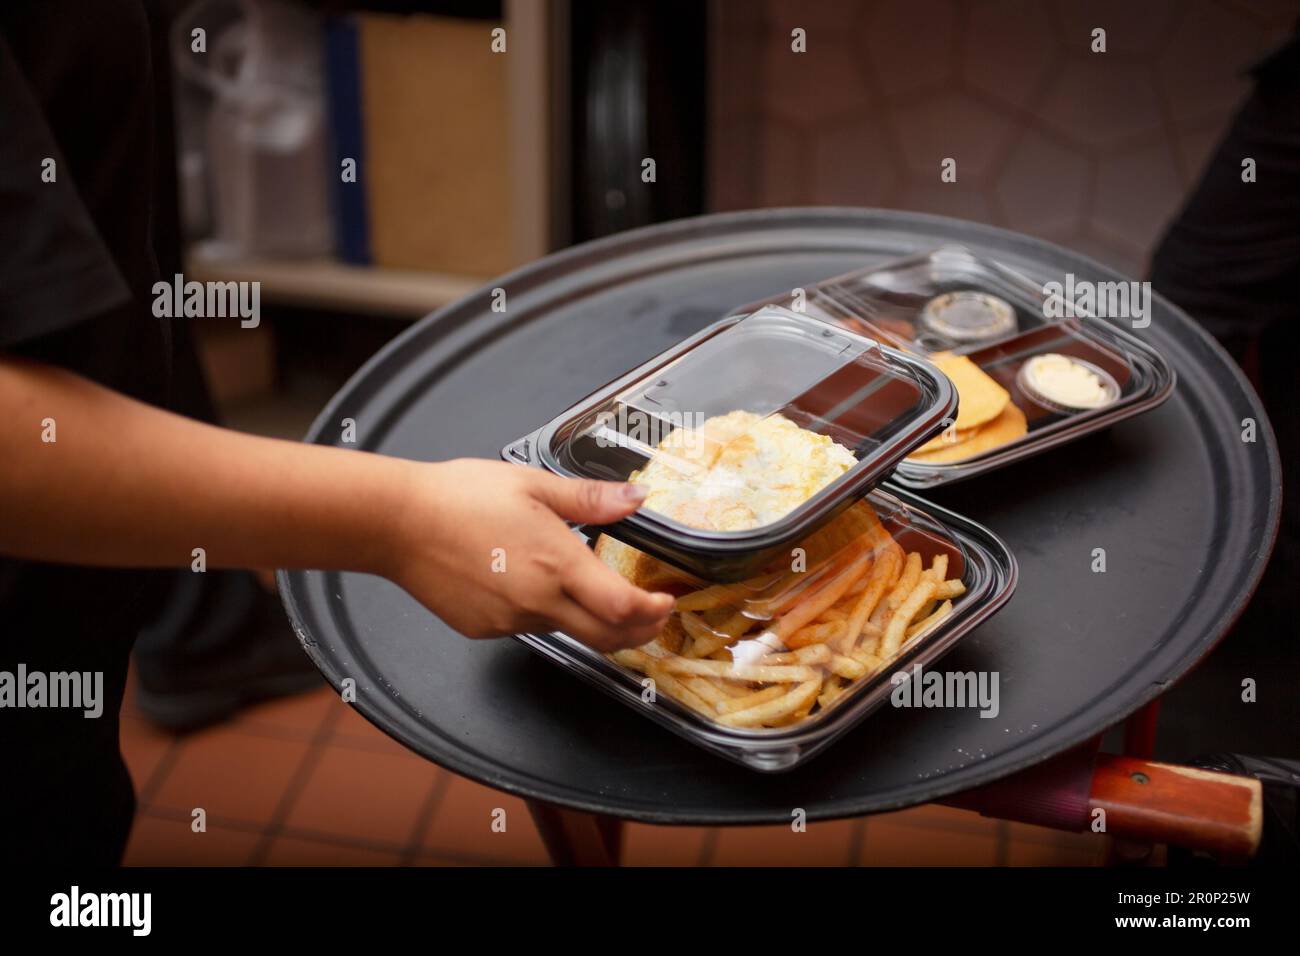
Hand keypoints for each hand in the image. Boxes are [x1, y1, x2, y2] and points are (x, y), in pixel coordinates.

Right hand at [384, 458, 673, 650]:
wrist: (398, 523)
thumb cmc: (460, 497)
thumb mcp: (532, 485)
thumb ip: (589, 499)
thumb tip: (634, 498)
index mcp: (556, 564)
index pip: (622, 608)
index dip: (652, 612)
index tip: (665, 602)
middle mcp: (536, 602)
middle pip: (605, 637)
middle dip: (638, 632)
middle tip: (651, 615)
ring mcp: (509, 621)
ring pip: (567, 631)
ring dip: (590, 620)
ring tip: (595, 593)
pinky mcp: (484, 629)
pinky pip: (529, 627)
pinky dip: (547, 614)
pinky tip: (536, 586)